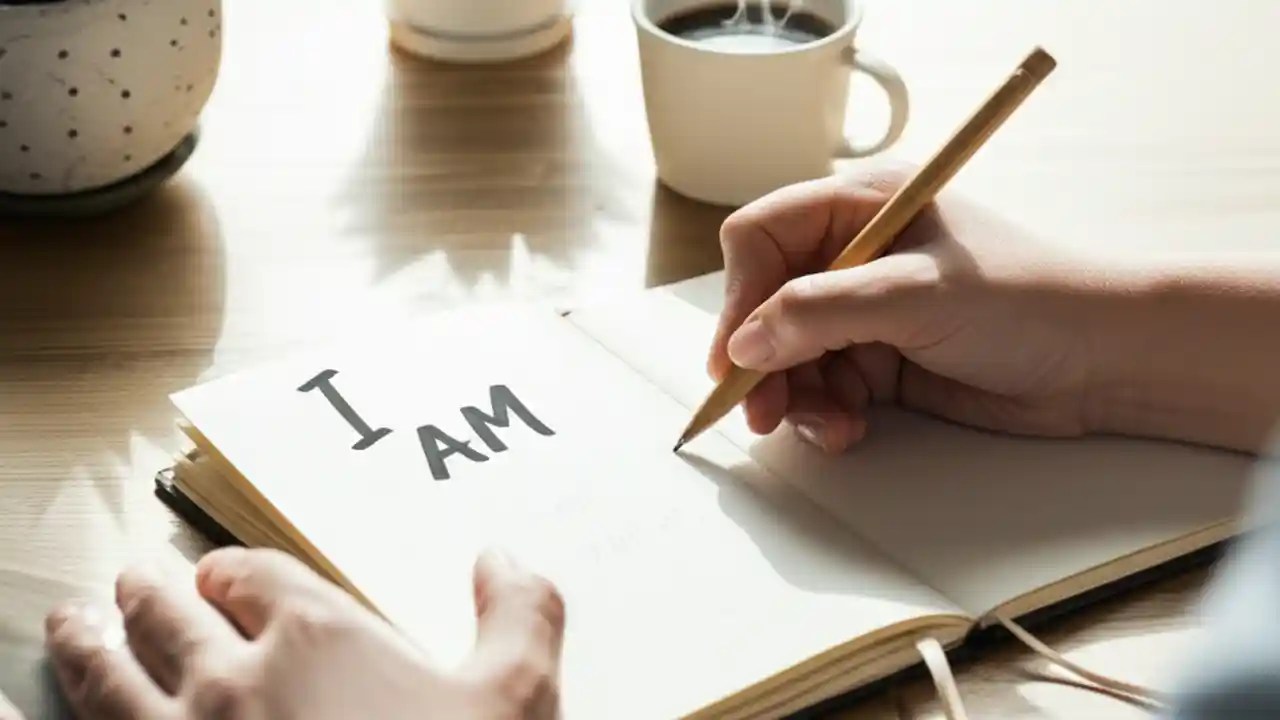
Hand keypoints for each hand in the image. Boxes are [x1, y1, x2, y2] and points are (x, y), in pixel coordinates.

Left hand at [43, 547, 564, 719]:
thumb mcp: (517, 698)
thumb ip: (520, 615)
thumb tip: (504, 560)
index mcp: (318, 637)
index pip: (254, 575)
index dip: (234, 569)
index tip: (221, 574)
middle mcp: (233, 678)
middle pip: (170, 615)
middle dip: (151, 594)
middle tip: (134, 583)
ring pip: (110, 677)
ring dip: (88, 644)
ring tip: (75, 627)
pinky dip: (72, 717)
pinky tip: (57, 713)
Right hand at [708, 164, 1115, 452]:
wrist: (1106, 361)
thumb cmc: (1030, 300)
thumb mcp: (918, 294)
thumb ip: (822, 312)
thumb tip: (745, 345)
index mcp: (861, 207)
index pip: (762, 238)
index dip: (739, 295)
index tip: (735, 356)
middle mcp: (854, 255)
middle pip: (766, 305)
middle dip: (762, 362)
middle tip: (760, 413)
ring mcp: (867, 311)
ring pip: (790, 356)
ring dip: (796, 397)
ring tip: (828, 428)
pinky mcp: (882, 362)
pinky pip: (824, 388)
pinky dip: (826, 414)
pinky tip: (849, 431)